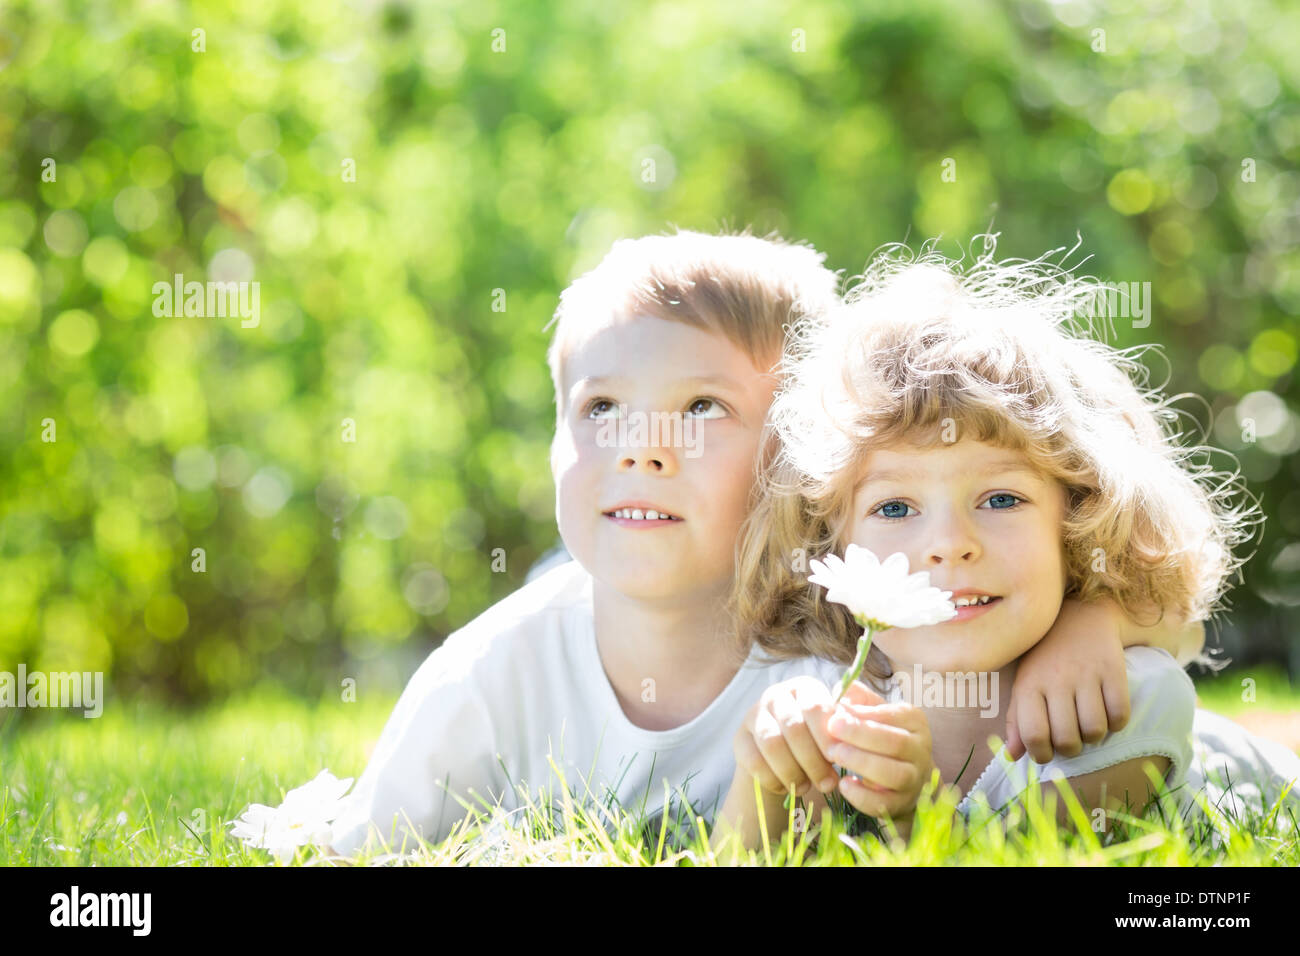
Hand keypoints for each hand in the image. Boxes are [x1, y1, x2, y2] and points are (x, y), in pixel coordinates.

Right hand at [733, 676, 840, 798]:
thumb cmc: (818, 741)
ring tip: (805, 788)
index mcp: (804, 688)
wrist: (784, 756)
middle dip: (813, 761)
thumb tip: (853, 731)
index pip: (815, 707)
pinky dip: (773, 779)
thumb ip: (846, 728)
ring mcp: (754, 715)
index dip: (826, 736)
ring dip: (792, 772)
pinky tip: (785, 788)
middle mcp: (777, 695)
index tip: (838, 759)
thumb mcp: (835, 731)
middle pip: (793, 727)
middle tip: (827, 784)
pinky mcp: (739, 739)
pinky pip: (754, 761)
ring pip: (772, 744)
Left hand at [825, 681, 932, 820]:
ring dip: (862, 764)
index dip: (863, 715)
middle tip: (832, 732)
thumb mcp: (874, 712)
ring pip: (895, 774)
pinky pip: (886, 803)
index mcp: (914, 721)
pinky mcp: (903, 804)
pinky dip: (863, 796)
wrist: (903, 778)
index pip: (891, 715)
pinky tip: (844, 785)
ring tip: (835, 755)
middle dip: (861, 736)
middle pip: (896, 743)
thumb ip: (859, 698)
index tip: (836, 714)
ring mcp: (915, 779)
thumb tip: (842, 691)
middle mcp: (920, 750)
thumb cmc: (881, 737)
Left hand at [1006, 598, 1130, 762]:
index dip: (1041, 754)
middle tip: (1070, 739)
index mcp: (1029, 685)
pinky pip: (1120, 715)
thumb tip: (1012, 756)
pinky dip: (1117, 723)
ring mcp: (1086, 673)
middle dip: (1070, 749)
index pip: (1034, 734)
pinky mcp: (1113, 669)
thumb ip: (1017, 721)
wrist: (1078, 616)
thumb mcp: (1024, 685)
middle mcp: (1056, 679)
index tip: (1046, 753)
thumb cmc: (1045, 659)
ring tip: (1088, 724)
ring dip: (1094, 737)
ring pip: (1095, 731)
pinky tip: (1108, 712)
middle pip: (1067, 739)